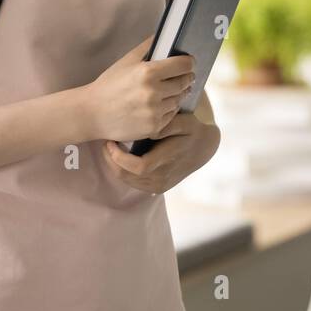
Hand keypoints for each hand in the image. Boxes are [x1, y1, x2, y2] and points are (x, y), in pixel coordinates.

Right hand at [83, 34, 196, 141]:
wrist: (91, 113)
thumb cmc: (109, 85)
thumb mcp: (127, 61)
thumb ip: (148, 46)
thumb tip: (165, 34)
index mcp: (148, 72)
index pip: (184, 65)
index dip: (189, 62)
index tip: (188, 63)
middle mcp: (154, 93)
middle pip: (185, 82)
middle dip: (185, 78)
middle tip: (182, 76)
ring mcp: (155, 112)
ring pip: (179, 100)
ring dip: (177, 94)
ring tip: (168, 91)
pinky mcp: (154, 128)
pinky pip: (172, 116)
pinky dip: (169, 110)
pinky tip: (159, 105)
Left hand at [103, 113, 220, 195]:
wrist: (205, 148)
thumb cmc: (193, 131)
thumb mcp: (185, 122)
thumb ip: (168, 124)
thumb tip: (151, 130)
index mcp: (168, 161)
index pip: (138, 167)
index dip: (119, 157)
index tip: (111, 142)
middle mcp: (162, 178)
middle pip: (126, 176)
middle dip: (111, 161)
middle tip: (105, 144)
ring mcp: (160, 186)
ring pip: (127, 181)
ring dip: (114, 166)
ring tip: (110, 149)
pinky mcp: (158, 189)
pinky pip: (133, 183)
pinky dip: (123, 172)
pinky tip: (120, 158)